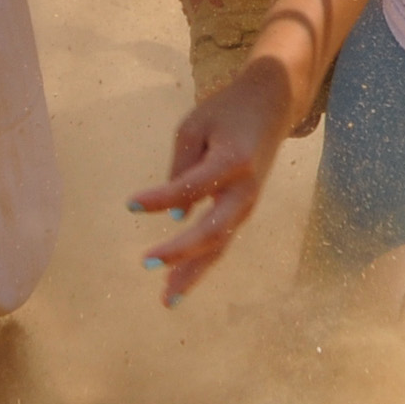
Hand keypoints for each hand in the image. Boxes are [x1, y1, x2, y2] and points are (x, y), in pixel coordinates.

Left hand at [128, 59, 298, 303]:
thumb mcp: (196, 125)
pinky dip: (201, 261)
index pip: (191, 186)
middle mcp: (244, 190)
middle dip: (180, 251)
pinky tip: (179, 279)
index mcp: (232, 161)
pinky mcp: (245, 209)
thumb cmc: (228, 110)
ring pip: (219, 245)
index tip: (130, 204)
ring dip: (193, 272)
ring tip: (166, 299)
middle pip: (213, 230)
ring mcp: (248, 203)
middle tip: (146, 263)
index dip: (160, 198)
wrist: (273, 104)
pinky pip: (222, 240)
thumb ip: (182, 167)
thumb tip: (176, 215)